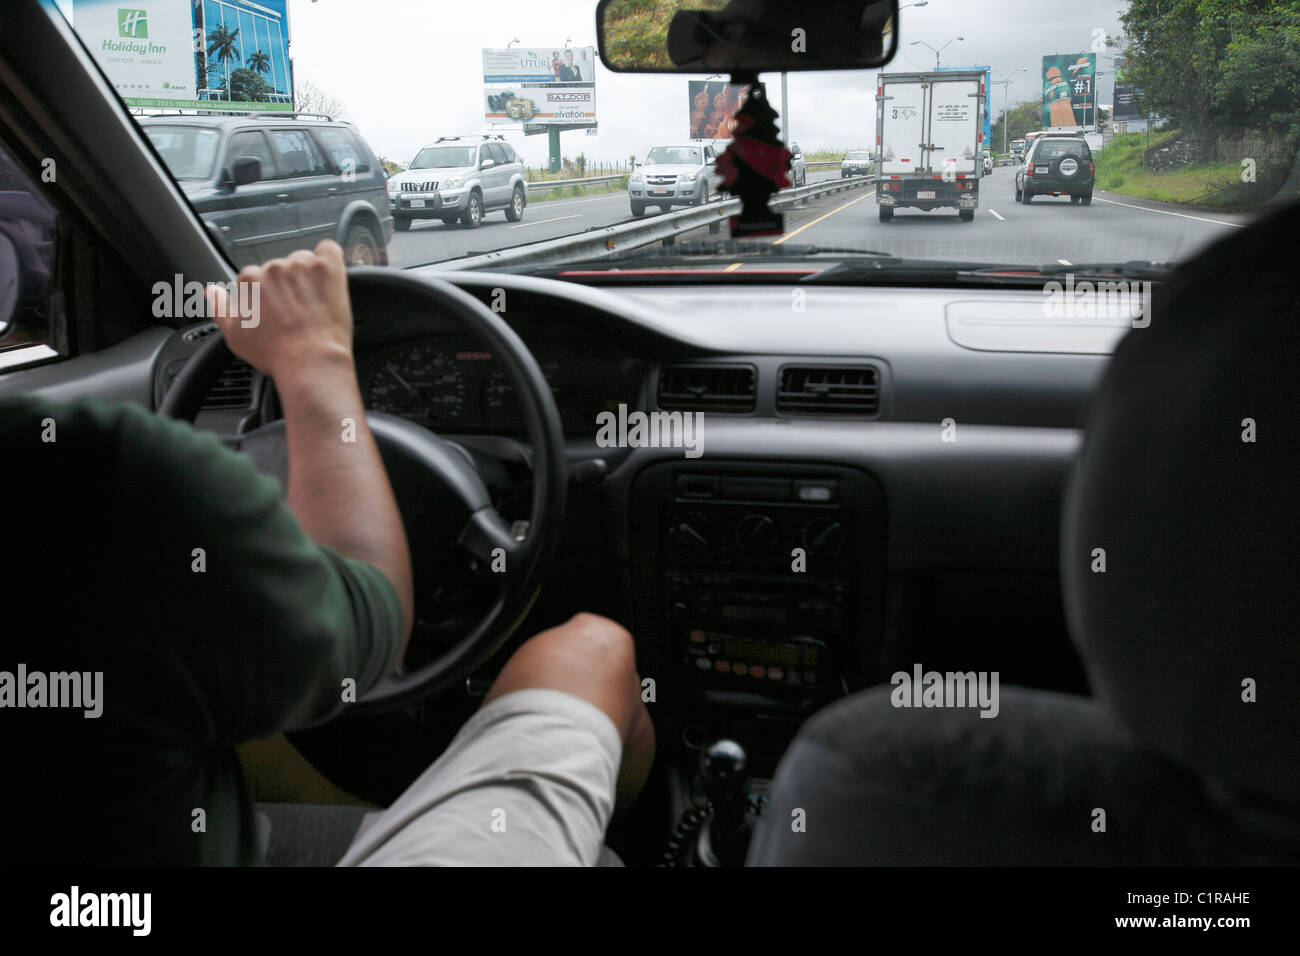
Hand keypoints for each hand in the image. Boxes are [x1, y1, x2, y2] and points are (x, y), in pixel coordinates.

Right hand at [205, 239, 353, 381]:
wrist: (311, 362)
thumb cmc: (275, 353)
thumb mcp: (235, 336)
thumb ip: (220, 308)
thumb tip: (211, 291)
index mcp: (250, 280)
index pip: (257, 276)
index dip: (268, 295)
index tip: (278, 311)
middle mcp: (274, 267)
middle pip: (281, 268)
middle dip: (288, 286)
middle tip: (297, 311)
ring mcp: (302, 265)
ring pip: (304, 260)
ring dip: (308, 276)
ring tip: (314, 304)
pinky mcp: (328, 267)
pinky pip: (329, 249)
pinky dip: (329, 260)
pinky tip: (328, 280)